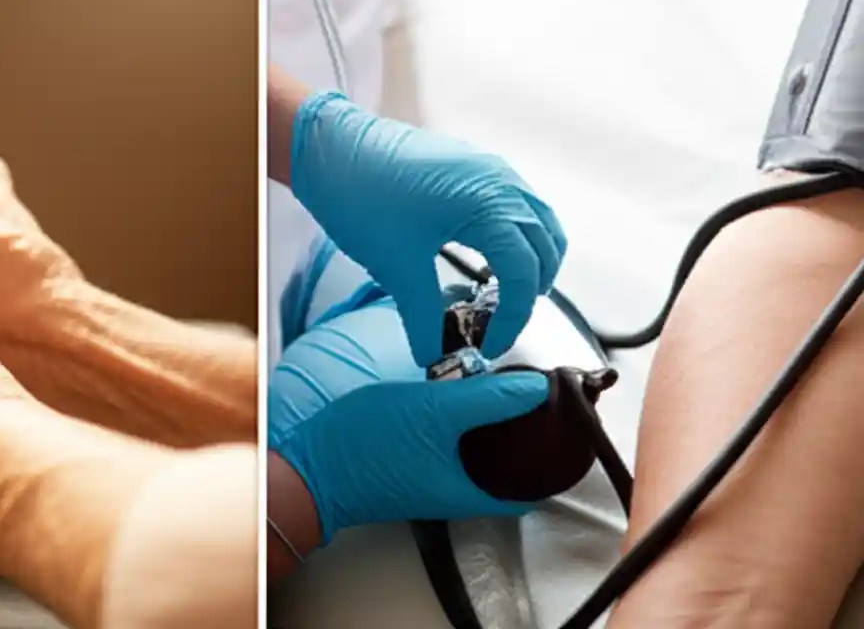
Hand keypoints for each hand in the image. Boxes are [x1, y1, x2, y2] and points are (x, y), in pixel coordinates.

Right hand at [268, 298, 548, 544]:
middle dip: (524, 433)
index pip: (535, 488)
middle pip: (510, 467)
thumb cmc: (368, 445)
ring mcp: (435, 480)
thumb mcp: (435, 410)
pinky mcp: (415, 465)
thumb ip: (488, 398)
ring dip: (491, 425)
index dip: (556, 457)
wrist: (312, 461)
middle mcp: (458, 492)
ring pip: (481, 454)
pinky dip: (462, 424)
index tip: (566, 421)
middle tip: (533, 395)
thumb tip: (538, 388)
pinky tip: (454, 396)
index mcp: (474, 493)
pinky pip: (453, 446)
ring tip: (496, 387)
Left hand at [288, 92, 566, 363]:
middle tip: (498, 325)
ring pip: (539, 225)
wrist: (329, 147)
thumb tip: (431, 355)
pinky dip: (516, 240)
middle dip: (529, 292)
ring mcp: (492, 170)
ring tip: (498, 298)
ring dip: (530, 263)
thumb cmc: (361, 197)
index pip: (524, 274)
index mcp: (490, 204)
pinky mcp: (476, 168)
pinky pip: (518, 208)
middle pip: (545, 248)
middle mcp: (502, 182)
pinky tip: (485, 264)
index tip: (488, 348)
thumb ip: (421, 318)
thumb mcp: (396, 267)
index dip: (512, 318)